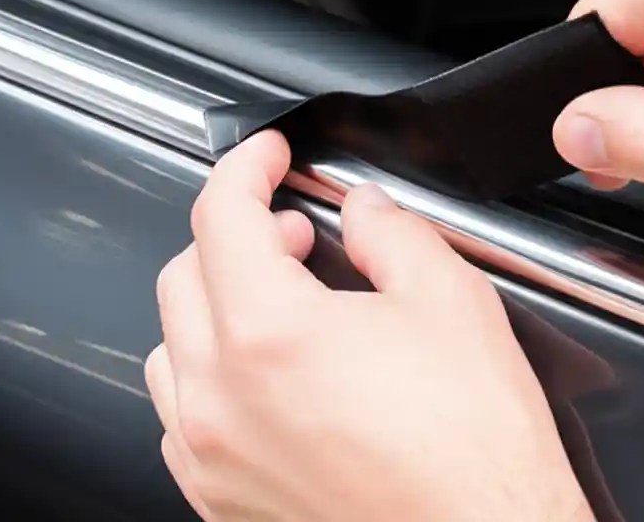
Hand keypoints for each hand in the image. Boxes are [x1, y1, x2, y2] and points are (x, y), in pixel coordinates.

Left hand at [146, 130, 593, 521]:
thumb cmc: (472, 456)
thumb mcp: (451, 306)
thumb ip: (393, 233)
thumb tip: (363, 211)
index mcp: (270, 334)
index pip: (223, 216)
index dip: (246, 167)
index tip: (267, 157)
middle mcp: (221, 398)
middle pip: (183, 276)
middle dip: (235, 237)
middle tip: (293, 233)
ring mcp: (212, 456)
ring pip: (170, 349)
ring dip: (212, 309)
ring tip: (275, 304)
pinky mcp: (219, 500)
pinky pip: (182, 421)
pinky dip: (208, 380)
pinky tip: (262, 378)